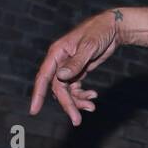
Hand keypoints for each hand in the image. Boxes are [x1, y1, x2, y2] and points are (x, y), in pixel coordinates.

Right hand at [29, 10, 120, 124]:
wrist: (113, 28)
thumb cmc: (99, 32)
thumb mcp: (89, 47)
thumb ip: (76, 63)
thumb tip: (60, 77)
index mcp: (57, 53)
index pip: (44, 77)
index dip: (38, 94)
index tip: (34, 111)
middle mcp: (60, 61)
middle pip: (59, 89)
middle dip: (68, 104)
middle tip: (77, 120)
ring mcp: (69, 67)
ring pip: (67, 91)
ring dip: (77, 101)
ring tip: (92, 107)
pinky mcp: (78, 71)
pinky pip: (75, 88)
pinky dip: (82, 95)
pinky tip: (93, 96)